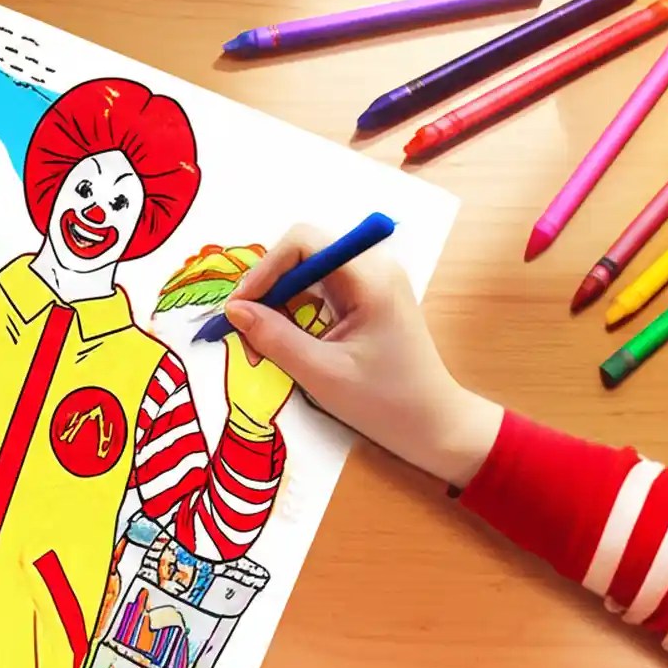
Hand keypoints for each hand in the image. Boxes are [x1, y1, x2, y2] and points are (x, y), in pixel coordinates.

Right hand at [224, 226, 503, 487]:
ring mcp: (373, 282)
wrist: (434, 425)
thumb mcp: (321, 373)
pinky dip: (297, 313)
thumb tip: (234, 310)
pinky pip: (321, 291)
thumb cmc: (385, 403)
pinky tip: (289, 344)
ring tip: (264, 346)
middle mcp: (373, 268)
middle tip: (246, 332)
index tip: (240, 308)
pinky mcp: (369, 300)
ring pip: (307, 274)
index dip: (264, 269)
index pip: (302, 242)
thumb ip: (274, 337)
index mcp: (369, 277)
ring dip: (279, 304)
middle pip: (302, 254)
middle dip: (269, 289)